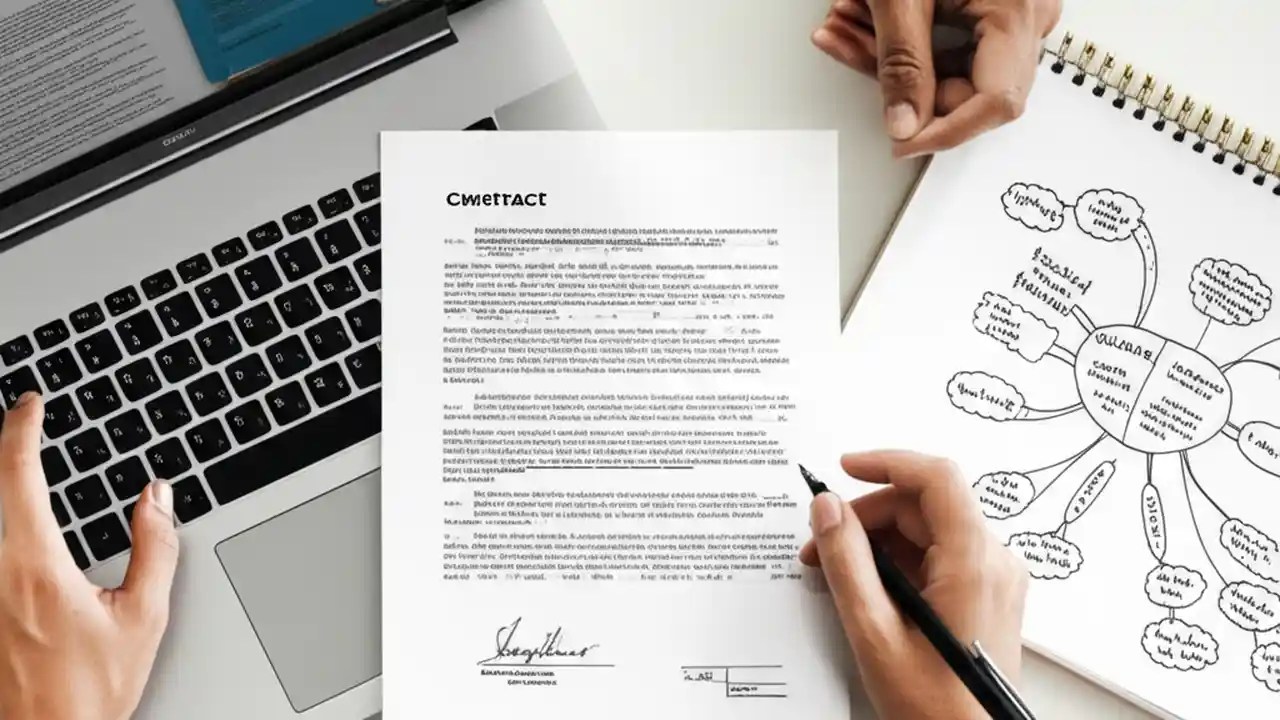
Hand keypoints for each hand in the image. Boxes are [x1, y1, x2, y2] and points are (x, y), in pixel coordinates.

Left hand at [0, 393, 178, 719]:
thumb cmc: (86, 696)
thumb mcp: (141, 619)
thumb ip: (154, 548)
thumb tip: (157, 496)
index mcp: (33, 568)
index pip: (17, 476)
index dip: (22, 430)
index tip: (31, 405)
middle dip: (0, 452)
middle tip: (15, 425)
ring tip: (8, 468)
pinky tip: (10, 527)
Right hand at [801, 451, 1027, 719]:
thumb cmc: (933, 706)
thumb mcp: (874, 631)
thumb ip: (847, 563)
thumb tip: (828, 509)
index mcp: (975, 563)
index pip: (936, 479)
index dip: (887, 462)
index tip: (845, 468)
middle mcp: (993, 562)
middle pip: (925, 505)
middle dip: (868, 516)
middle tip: (821, 544)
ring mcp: (993, 578)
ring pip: (929, 529)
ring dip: (879, 540)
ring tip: (837, 572)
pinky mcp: (985, 593)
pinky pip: (939, 554)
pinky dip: (898, 560)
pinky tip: (866, 587)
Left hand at [812, 0, 1061, 156]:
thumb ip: (901, 66)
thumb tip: (904, 127)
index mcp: (1018, 11)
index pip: (995, 102)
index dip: (946, 131)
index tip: (900, 142)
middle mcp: (1029, 14)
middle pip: (969, 87)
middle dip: (897, 79)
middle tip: (845, 48)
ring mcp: (1015, 10)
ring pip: (949, 66)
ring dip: (885, 55)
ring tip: (842, 20)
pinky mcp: (993, 4)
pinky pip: (948, 43)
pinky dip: (897, 39)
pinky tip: (856, 16)